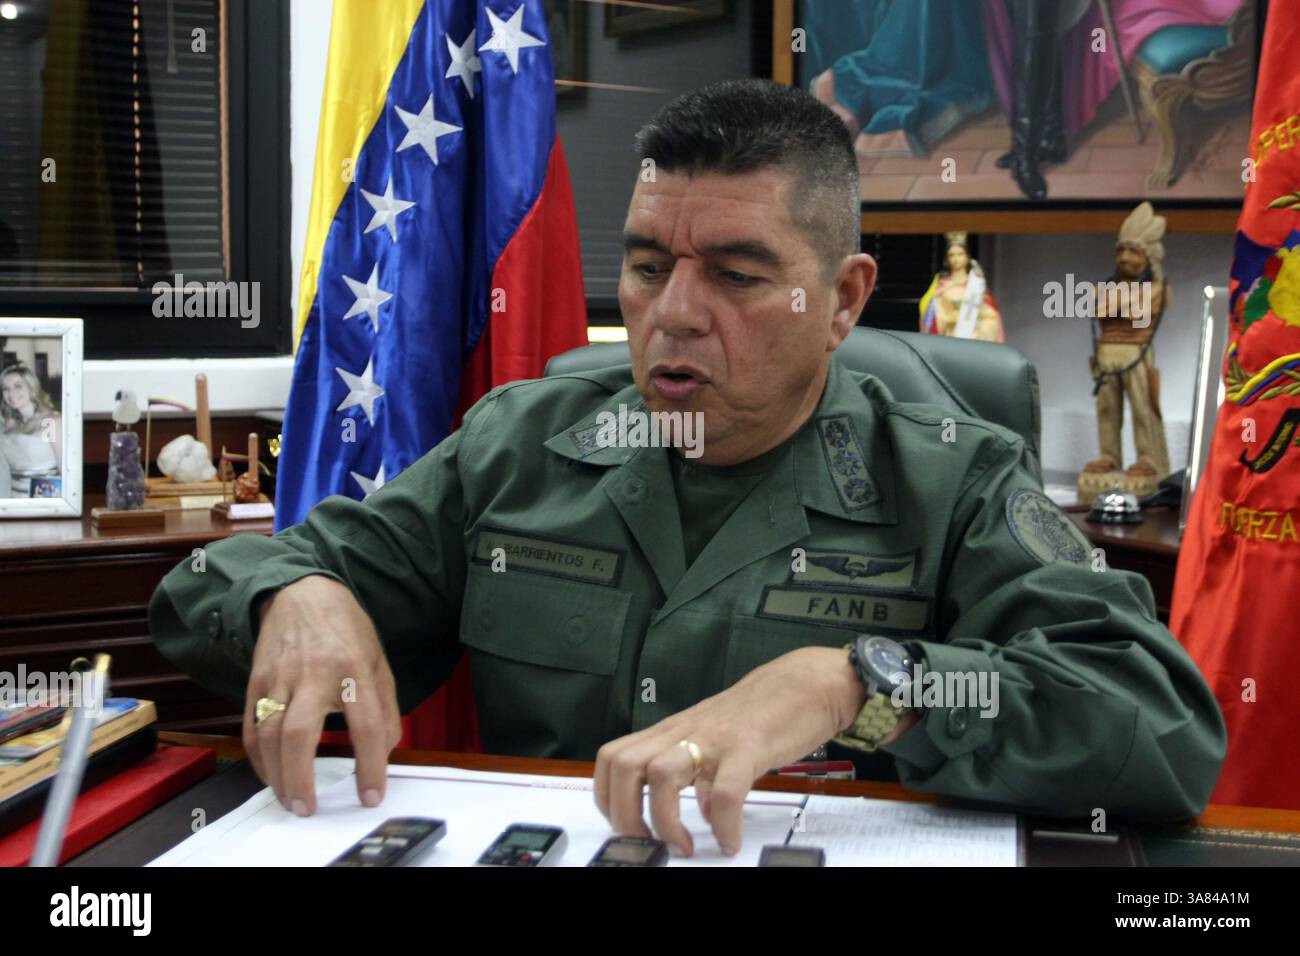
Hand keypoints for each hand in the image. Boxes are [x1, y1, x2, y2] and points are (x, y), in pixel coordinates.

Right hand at [242, 575, 402, 815]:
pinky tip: (271, 773)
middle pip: (300, 734)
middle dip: (302, 778)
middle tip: (308, 808)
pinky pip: (252, 725)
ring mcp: (280, 676)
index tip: (370, 795)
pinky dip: (258, 757)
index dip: (370, 766)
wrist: (302, 592)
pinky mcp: (257, 679)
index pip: (365, 726)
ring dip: (276, 774)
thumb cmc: (345, 629)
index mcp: (354, 668)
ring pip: (268, 734)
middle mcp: (314, 672)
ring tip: (290, 799)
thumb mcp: (378, 661)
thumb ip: (385, 707)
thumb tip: (384, 751)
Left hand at [594, 646, 912, 855]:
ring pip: (660, 776)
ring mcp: (714, 738)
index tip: (627, 825)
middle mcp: (685, 732)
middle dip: (626, 815)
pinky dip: (722, 823)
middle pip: (624, 767)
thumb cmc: (762, 709)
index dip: (607, 797)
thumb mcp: (715, 736)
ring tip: (685, 845)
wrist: (807, 682)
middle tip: (648, 841)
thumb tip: (694, 808)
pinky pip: (724, 792)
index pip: (612, 757)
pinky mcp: (748, 747)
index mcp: (672, 731)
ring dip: (665, 821)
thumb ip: (697, 768)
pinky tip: (730, 838)